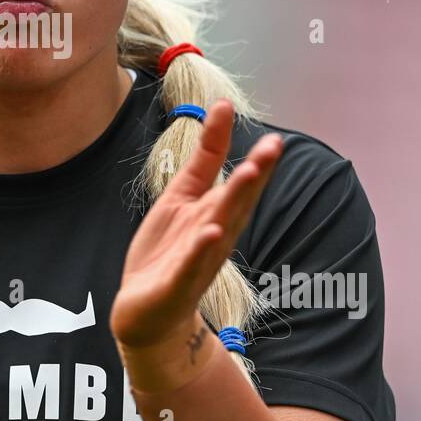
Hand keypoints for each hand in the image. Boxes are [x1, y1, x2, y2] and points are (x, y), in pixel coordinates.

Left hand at [110, 99, 282, 349]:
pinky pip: (190, 265)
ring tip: (249, 173)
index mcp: (216, 214)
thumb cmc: (168, 250)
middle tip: (274, 147)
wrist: (146, 313)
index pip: (241, 186)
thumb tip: (222, 107)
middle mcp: (214, 236)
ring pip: (219, 228)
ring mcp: (197, 262)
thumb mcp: (182, 195)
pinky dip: (199, 249)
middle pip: (237, 203)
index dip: (257, 162)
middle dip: (254, 176)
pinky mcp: (176, 285)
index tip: (274, 137)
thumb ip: (205, 157)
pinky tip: (210, 233)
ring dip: (235, 203)